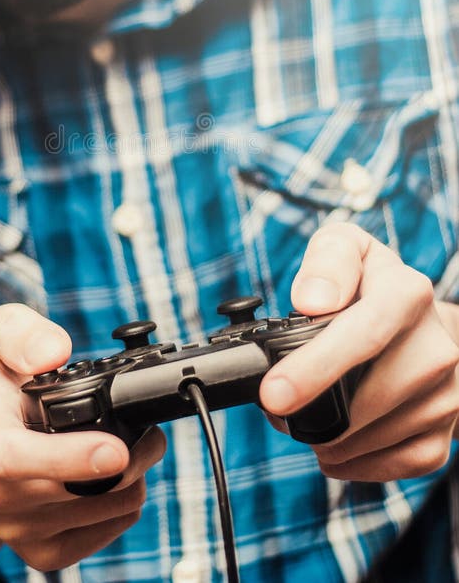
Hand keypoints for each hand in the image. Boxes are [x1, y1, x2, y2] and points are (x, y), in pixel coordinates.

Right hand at [0, 304, 165, 571]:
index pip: (14, 456)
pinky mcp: (44, 552)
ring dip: (136, 475)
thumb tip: (53, 352)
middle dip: (130, 456)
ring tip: (132, 444)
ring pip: (104, 508)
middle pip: (75, 489)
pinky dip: (128, 500)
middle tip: (149, 431)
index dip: (70, 457)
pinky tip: (115, 474)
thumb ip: (20, 331)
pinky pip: (111, 528)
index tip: (116, 450)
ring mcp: (17, 527)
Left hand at [259, 222, 458, 481]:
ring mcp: (445, 395)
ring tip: (304, 416)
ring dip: (325, 438)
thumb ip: (326, 262)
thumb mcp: (343, 248)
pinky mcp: (443, 433)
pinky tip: (333, 443)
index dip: (315, 368)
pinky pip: (389, 466)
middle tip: (275, 401)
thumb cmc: (368, 284)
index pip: (365, 334)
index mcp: (408, 294)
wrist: (419, 323)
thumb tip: (312, 300)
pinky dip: (349, 461)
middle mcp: (436, 346)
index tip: (273, 393)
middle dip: (307, 411)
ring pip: (370, 438)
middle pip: (363, 399)